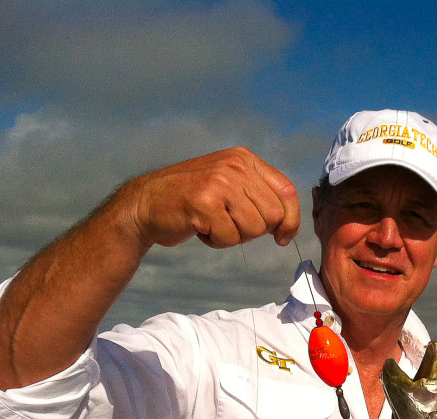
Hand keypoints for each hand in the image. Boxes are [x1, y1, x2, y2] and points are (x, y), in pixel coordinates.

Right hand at [119, 147, 300, 250]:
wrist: (145, 204)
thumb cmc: (192, 200)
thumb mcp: (230, 185)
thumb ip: (259, 195)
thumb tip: (288, 225)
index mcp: (244, 159)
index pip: (287, 191)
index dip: (291, 220)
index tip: (283, 237)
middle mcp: (235, 166)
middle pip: (273, 215)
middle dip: (254, 229)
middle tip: (228, 222)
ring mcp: (219, 183)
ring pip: (254, 229)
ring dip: (234, 236)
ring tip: (212, 222)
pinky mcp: (205, 203)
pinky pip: (231, 238)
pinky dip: (217, 241)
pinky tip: (200, 227)